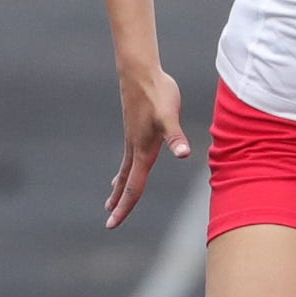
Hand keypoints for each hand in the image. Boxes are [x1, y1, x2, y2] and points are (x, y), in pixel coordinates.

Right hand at [107, 63, 188, 228]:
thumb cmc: (158, 93)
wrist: (141, 72)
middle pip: (127, 183)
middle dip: (120, 204)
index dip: (125, 206)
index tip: (113, 224)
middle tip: (111, 224)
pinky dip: (125, 170)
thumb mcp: (170, 116)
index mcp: (143, 150)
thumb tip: (184, 154)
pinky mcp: (135, 130)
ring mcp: (133, 139)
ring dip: (120, 188)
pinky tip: (125, 170)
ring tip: (111, 202)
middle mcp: (135, 148)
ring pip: (126, 170)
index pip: (134, 186)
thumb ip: (176, 136)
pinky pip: (128, 158)